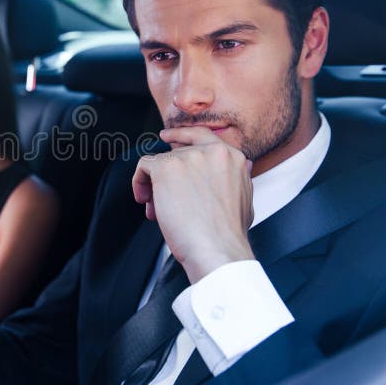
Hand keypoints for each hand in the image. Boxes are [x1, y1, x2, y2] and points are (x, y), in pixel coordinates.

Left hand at [132, 126, 254, 282]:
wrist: (216, 248)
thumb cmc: (228, 233)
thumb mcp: (245, 198)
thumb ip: (238, 176)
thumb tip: (243, 164)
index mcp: (232, 157)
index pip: (202, 136)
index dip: (182, 136)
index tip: (167, 138)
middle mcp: (211, 151)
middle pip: (176, 152)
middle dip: (166, 171)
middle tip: (158, 186)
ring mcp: (188, 157)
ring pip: (160, 163)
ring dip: (155, 187)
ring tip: (158, 210)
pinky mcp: (166, 167)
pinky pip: (144, 166)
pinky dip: (139, 182)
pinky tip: (145, 201)